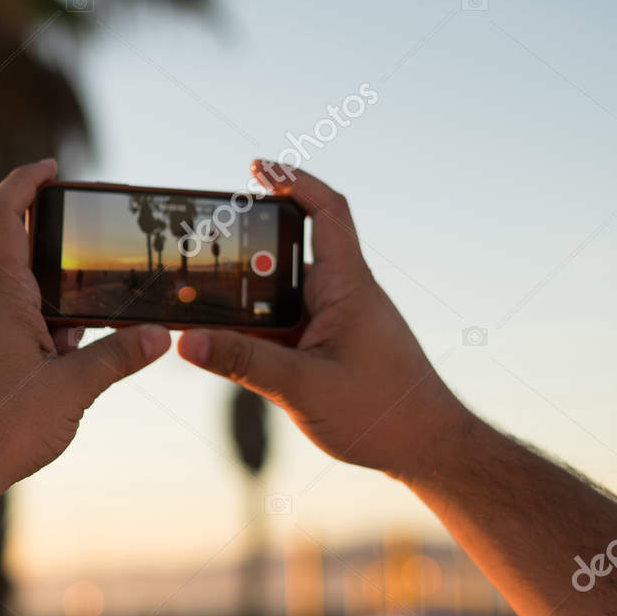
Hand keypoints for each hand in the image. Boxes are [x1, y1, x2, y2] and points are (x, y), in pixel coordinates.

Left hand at [0, 159, 169, 532]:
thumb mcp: (71, 391)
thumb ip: (116, 357)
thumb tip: (159, 336)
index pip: (4, 214)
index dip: (25, 181)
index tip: (51, 167)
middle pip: (21, 258)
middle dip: (63, 258)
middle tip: (104, 258)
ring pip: (19, 301)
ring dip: (56, 307)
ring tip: (98, 325)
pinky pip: (9, 330)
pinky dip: (41, 334)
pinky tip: (69, 365)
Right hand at [177, 162, 462, 480]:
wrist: (428, 448)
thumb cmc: (383, 414)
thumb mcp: (304, 388)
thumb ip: (244, 362)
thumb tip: (188, 341)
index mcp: (347, 287)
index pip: (325, 212)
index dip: (293, 181)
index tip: (256, 167)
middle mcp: (343, 295)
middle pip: (290, 250)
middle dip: (248, 245)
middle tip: (202, 245)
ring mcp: (337, 320)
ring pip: (283, 292)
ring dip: (248, 294)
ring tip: (203, 299)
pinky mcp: (331, 346)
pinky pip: (287, 322)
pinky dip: (258, 326)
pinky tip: (228, 344)